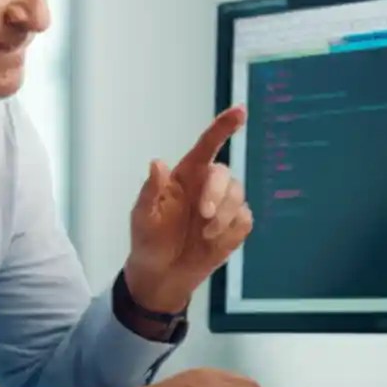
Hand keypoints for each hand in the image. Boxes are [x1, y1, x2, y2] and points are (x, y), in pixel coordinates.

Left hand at [124, 106, 251, 311]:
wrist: (162, 276)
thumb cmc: (149, 240)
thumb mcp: (142, 217)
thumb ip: (150, 191)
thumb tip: (157, 163)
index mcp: (186, 176)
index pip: (207, 145)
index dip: (224, 127)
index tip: (240, 111)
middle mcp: (207, 186)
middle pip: (224, 174)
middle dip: (218, 192)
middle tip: (205, 215)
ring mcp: (223, 206)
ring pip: (238, 196)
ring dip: (224, 216)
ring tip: (205, 235)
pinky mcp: (234, 227)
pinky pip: (244, 220)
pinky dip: (231, 232)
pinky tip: (213, 242)